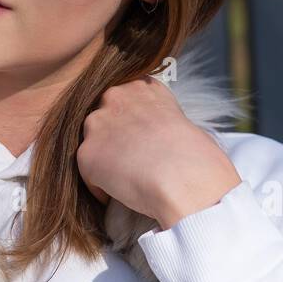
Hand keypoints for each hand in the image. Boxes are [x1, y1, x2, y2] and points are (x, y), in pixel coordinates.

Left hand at [77, 75, 242, 229]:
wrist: (185, 178)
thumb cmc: (196, 155)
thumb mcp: (183, 120)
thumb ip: (158, 120)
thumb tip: (155, 139)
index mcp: (141, 86)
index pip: (125, 100)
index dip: (131, 124)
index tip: (142, 140)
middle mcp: (115, 97)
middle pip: (104, 119)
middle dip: (114, 139)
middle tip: (132, 160)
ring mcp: (96, 124)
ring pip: (94, 144)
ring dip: (106, 160)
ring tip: (127, 179)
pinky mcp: (86, 154)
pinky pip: (88, 174)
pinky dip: (101, 186)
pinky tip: (119, 195)